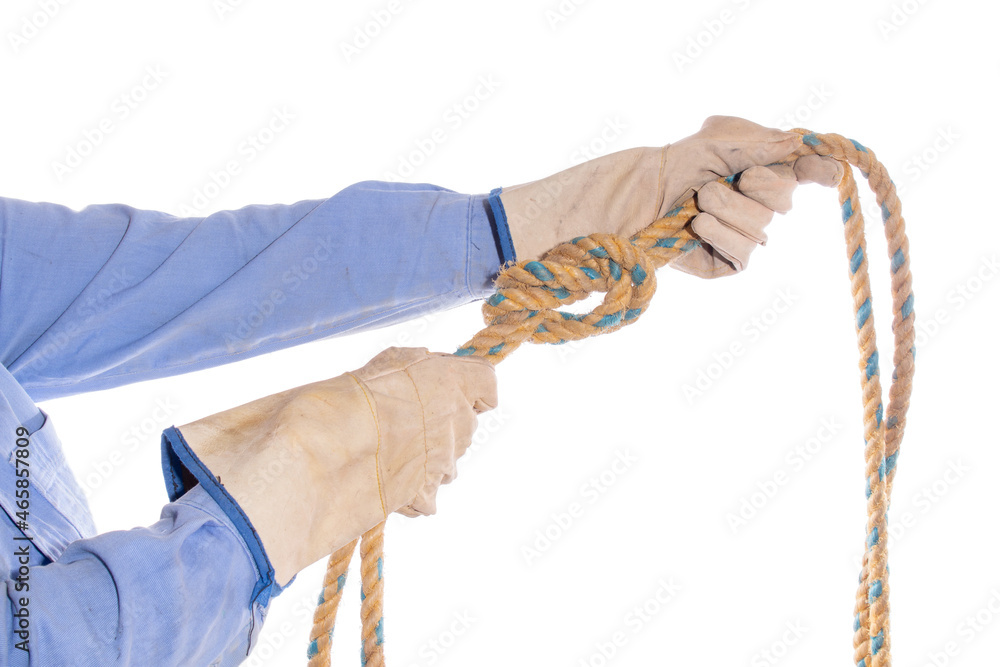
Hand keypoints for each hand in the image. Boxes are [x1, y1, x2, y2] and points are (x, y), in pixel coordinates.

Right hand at [175, 347, 496, 585]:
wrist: (318, 457)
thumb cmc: (338, 401)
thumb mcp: (379, 366)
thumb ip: (412, 370)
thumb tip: (420, 370)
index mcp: (450, 380)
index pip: (486, 382)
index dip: (473, 388)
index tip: (457, 390)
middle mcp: (456, 421)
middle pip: (466, 423)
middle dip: (441, 423)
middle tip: (401, 422)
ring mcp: (443, 462)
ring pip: (448, 460)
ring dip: (426, 457)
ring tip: (384, 453)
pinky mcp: (425, 496)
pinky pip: (429, 494)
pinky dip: (413, 491)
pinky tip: (382, 482)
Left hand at [497, 115, 840, 276]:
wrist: (620, 208)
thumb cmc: (660, 171)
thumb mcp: (710, 144)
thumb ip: (760, 142)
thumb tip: (804, 145)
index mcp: (754, 171)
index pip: (802, 170)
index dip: (817, 168)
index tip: (823, 169)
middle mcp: (752, 205)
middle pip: (783, 196)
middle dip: (748, 183)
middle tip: (710, 182)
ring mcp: (739, 238)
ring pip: (763, 227)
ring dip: (726, 210)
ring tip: (693, 205)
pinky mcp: (724, 266)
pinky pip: (744, 253)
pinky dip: (719, 236)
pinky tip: (694, 228)